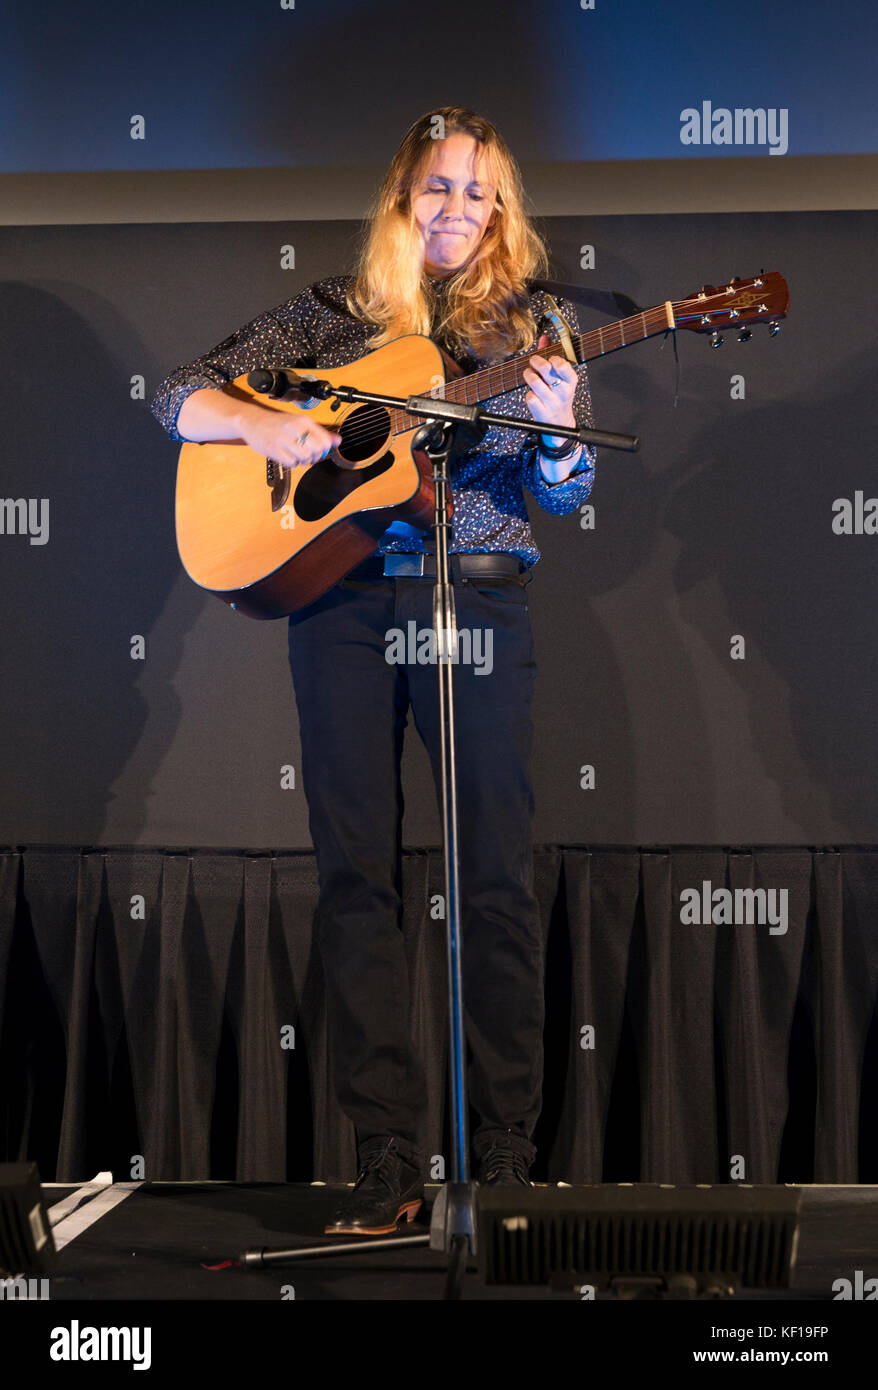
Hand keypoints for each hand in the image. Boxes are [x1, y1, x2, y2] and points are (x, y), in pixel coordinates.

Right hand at [241, 407, 341, 465]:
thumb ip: (319, 432)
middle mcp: (295, 428)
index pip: (325, 440)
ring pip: (305, 458)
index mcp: (303, 420)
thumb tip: (338, 441)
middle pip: (317, 450)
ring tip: (296, 456)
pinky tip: (287, 457)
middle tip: (307, 455)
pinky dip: (292, 463)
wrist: (252, 421)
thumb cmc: (277, 423)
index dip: (324, 450)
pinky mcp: (274, 449)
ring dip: (303, 461)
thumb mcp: (300, 423)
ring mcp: (284, 439)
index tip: (318, 450)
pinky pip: (292, 463)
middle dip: (315, 457)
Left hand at [523, 333, 577, 448]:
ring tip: (529, 374)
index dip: (552, 358)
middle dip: (536, 361)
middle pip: (545, 369)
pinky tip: (532, 394)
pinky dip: (528, 393)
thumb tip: (544, 338)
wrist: (560, 425)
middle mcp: (563, 392)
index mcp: (571, 381)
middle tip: (533, 361)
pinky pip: (530, 397)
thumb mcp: (561, 378)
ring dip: (528, 375)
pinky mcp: (542, 412)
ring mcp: (552, 403)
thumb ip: (553, 356)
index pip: (562, 364)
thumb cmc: (559, 396)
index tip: (549, 359)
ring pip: (534, 381)